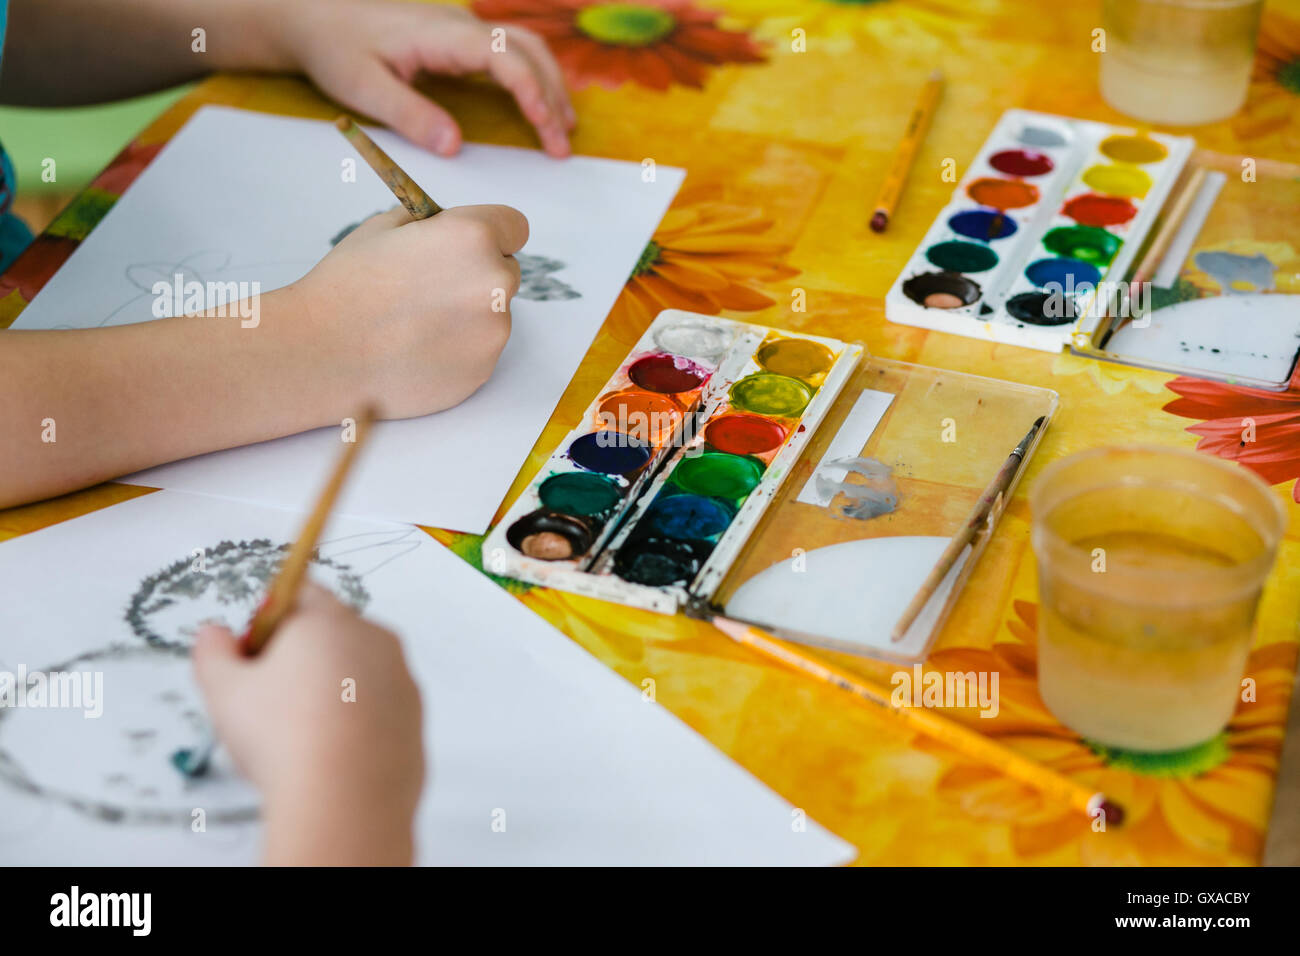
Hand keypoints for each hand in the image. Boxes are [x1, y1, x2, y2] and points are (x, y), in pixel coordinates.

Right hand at [193, 583, 424, 865]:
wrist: (346, 803)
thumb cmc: (285, 739)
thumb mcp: (224, 690)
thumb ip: (212, 651)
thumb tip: (214, 634)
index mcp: (331, 621)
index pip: (299, 593)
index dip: (268, 621)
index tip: (250, 656)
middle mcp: (376, 642)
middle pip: (331, 633)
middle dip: (298, 658)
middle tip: (268, 702)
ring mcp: (402, 681)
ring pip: (357, 673)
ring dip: (330, 691)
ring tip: (299, 737)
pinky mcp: (416, 720)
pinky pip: (379, 709)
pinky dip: (356, 723)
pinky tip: (330, 754)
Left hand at [274, 0, 575, 156]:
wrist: (312, 14)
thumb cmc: (335, 47)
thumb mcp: (363, 88)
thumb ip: (410, 116)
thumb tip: (454, 146)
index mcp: (442, 34)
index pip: (508, 60)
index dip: (534, 96)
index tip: (548, 133)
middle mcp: (459, 24)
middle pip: (528, 51)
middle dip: (553, 96)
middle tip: (563, 145)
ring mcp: (461, 27)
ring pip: (525, 47)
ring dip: (550, 84)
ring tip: (564, 127)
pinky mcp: (457, 36)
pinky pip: (509, 51)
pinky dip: (533, 76)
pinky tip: (538, 104)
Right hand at [286, 203, 527, 420]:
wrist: (321, 352)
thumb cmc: (347, 286)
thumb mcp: (383, 228)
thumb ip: (431, 224)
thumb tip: (451, 228)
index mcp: (473, 238)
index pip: (515, 227)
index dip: (492, 234)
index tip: (471, 245)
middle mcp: (495, 284)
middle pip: (508, 272)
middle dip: (480, 275)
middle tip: (432, 287)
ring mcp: (493, 333)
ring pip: (495, 315)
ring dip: (469, 315)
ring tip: (415, 323)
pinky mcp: (483, 370)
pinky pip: (480, 350)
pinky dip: (458, 348)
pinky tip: (417, 348)